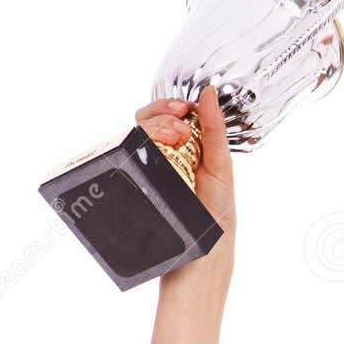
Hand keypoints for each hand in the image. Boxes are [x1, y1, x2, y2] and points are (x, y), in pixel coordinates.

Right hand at [136, 84, 234, 292]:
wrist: (204, 252)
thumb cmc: (216, 213)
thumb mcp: (220, 167)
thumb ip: (214, 130)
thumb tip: (209, 92)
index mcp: (183, 148)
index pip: (166, 114)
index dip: (170, 106)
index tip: (183, 110)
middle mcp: (161, 156)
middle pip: (146, 120)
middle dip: (161, 116)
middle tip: (179, 130)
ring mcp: (146, 170)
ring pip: (134, 135)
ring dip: (151, 129)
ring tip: (171, 139)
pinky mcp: (134, 184)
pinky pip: (123, 158)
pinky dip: (132, 146)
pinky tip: (151, 152)